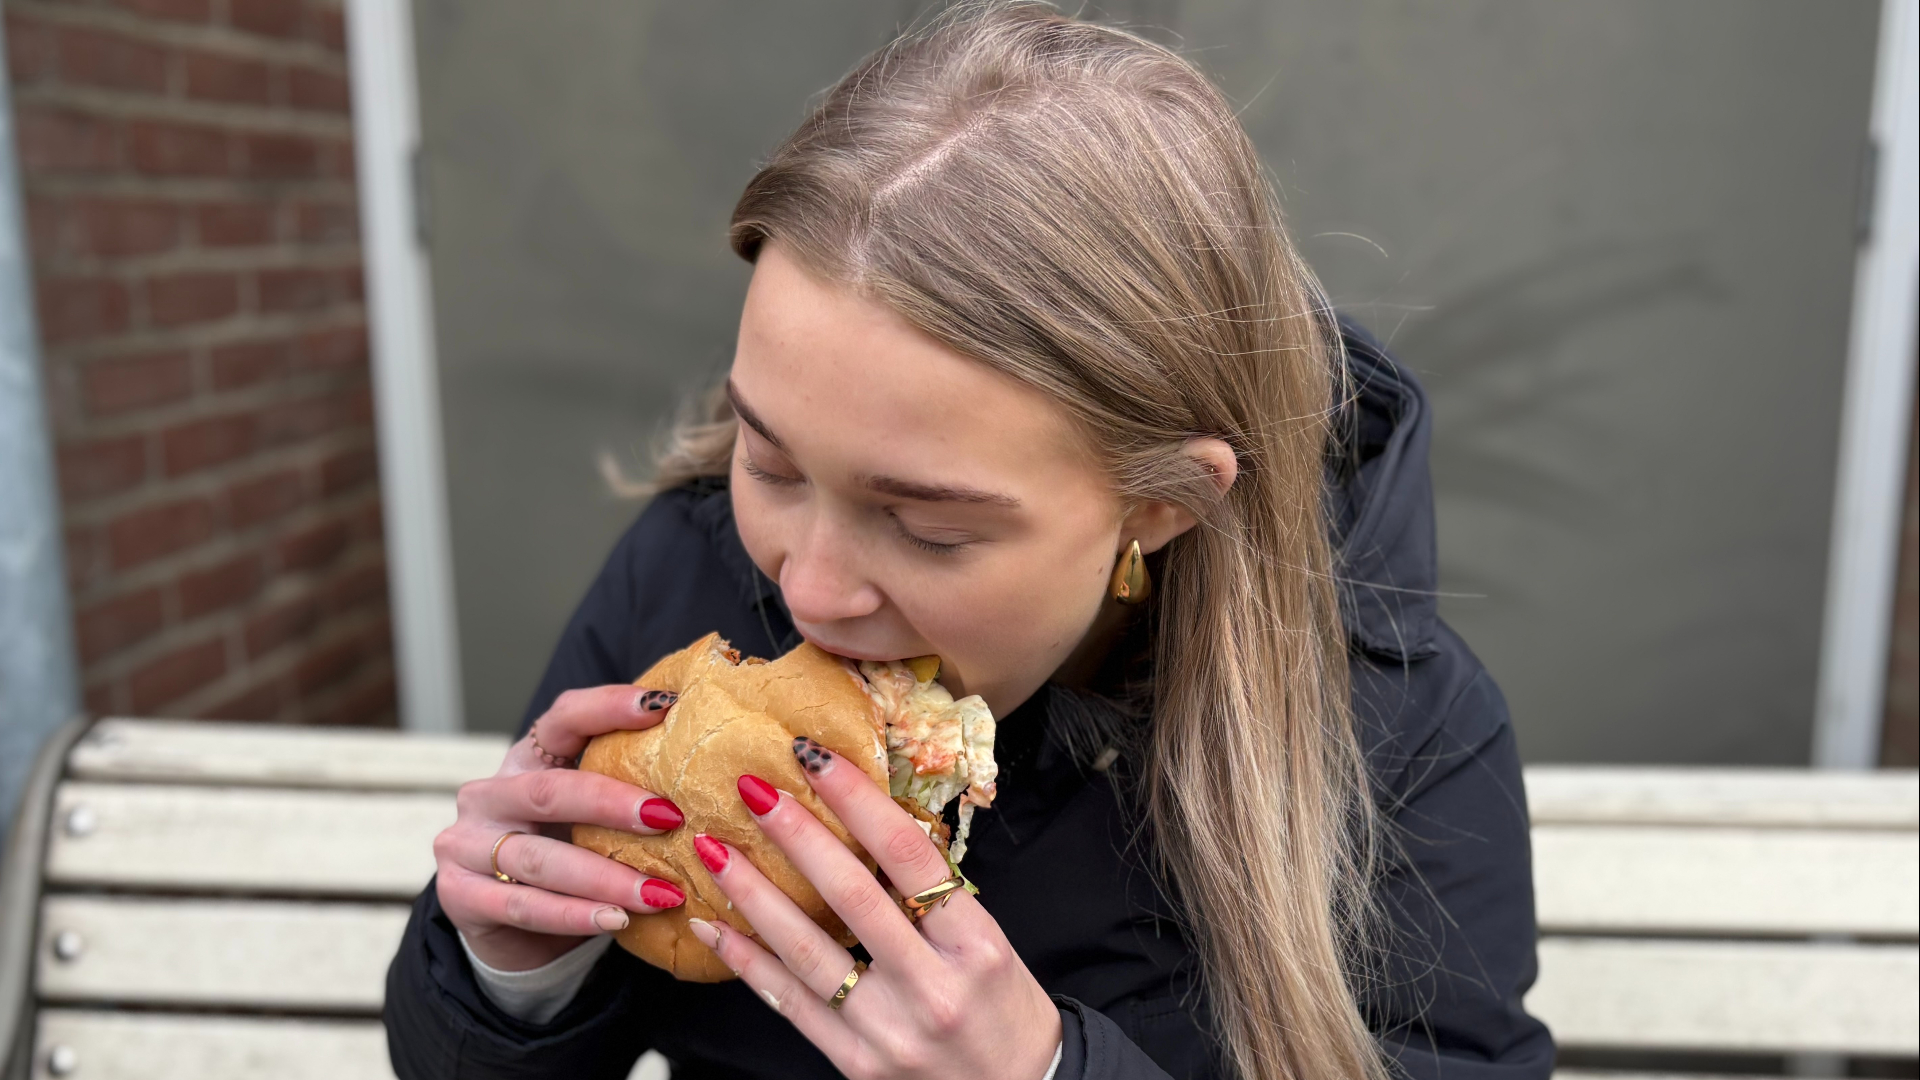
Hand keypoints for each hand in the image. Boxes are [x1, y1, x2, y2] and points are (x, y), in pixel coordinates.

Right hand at [434, 686, 688, 971]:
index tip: (663, 706)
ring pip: (541, 859)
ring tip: (661, 892)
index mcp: (526, 758)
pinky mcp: (460, 896)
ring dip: (606, 878)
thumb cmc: (564, 852)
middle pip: (550, 791)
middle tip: (669, 817)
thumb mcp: (589, 814)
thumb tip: (712, 769)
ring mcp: (466, 844)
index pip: (563, 719)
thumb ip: (629, 786)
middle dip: (612, 803)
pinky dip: (574, 915)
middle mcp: (489, 793)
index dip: (608, 708)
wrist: (508, 924)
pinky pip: (524, 905)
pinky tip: (616, 921)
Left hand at [687, 739, 1061, 1079]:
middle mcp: (932, 986)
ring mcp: (889, 1030)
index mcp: (975, 943)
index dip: (858, 800)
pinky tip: (713, 926)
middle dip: (796, 835)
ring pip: (807, 950)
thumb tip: (861, 823)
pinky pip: (790, 1004)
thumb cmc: (1002, 1008)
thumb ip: (931, 893)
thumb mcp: (987, 942)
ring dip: (752, 894)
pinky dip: (747, 962)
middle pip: (851, 895)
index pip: (909, 854)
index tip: (816, 758)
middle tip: (752, 789)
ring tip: (713, 850)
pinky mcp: (856, 1063)